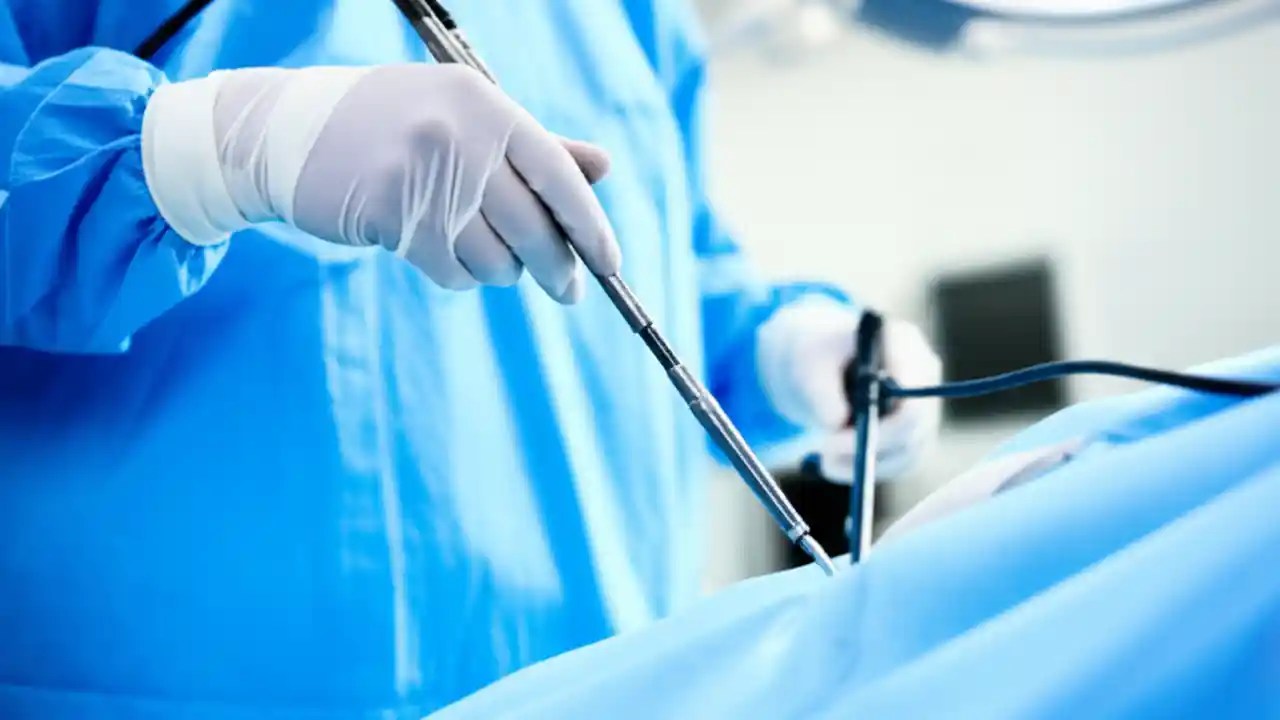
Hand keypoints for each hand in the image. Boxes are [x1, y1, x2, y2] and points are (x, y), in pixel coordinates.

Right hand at [143, 64, 619, 302]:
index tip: (610, 263)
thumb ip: (533, 147)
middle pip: (533, 226)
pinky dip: (458, 274)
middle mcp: (457, 134)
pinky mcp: (389, 214)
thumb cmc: (391, 126)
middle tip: (569, 291)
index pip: (558, 173)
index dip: (590, 224)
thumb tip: (603, 168)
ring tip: (478, 252)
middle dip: (558, 268)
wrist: (285, 134)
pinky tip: (439, 253)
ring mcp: (421, 175)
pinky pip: (453, 271)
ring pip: (495, 257)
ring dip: (498, 270)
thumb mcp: (463, 118)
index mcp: (484, 104)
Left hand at [757, 299, 942, 480]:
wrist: (821, 364)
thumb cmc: (816, 356)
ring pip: (907, 453)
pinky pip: (900, 464)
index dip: (881, 427)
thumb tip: (837, 424)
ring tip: (824, 458)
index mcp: (904, 345)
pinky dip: (867, 471)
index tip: (835, 439)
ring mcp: (925, 406)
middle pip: (914, 429)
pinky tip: (837, 463)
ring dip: (864, 465)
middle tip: (824, 456)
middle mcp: (924, 376)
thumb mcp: (807, 365)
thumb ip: (821, 391)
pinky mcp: (915, 433)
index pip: (912, 396)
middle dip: (869, 449)